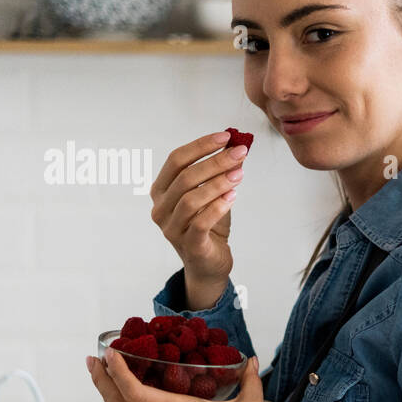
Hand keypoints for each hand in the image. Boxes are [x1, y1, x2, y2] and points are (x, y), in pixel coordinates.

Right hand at [149, 130, 247, 289]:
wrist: (209, 264)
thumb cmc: (209, 225)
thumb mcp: (213, 195)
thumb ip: (220, 174)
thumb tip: (238, 147)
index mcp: (161, 190)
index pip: (176, 160)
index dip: (200, 146)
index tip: (226, 137)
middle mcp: (160, 208)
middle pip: (185, 177)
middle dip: (215, 162)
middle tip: (240, 152)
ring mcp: (171, 228)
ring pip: (191, 199)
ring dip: (217, 183)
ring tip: (239, 174)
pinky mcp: (188, 246)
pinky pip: (199, 223)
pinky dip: (217, 207)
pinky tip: (233, 196)